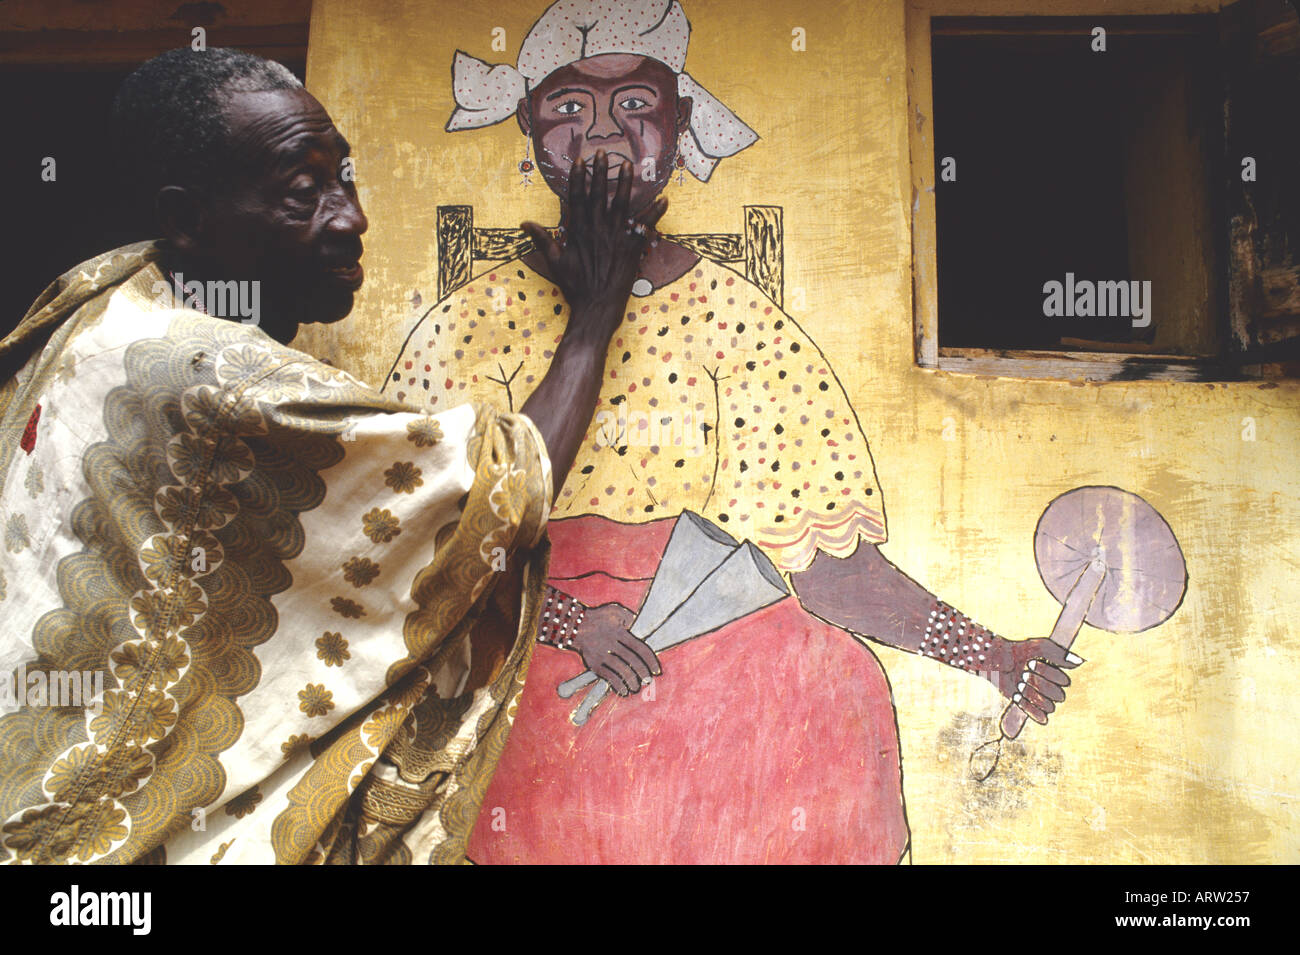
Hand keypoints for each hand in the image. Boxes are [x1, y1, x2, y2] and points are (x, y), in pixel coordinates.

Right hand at [521, 150, 667, 337]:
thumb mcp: (555, 262)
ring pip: (621, 204)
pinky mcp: (632, 247)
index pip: (576, 197)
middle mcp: (597, 229)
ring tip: (628, 164)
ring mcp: (616, 237)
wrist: (596, 307)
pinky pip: (645, 227)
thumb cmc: (575, 286)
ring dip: (625, 183)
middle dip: (600, 172)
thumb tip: (524, 223)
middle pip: (598, 194)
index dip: (578, 177)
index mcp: (578, 230)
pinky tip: (664, 199)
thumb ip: (542, 239)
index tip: (580, 160)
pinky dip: (655, 213)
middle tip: (603, 152)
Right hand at [570, 602, 661, 696]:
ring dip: (632, 681)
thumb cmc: (598, 617)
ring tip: (637, 687)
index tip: (657, 671)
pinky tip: (624, 691)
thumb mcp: (615, 610)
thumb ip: (629, 616)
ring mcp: (602, 655)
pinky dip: (617, 686)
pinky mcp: (594, 664)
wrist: (574, 625)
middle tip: (649, 680)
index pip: (640, 648)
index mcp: (619, 632)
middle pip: (632, 661)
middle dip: (643, 673)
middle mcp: (611, 644)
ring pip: (621, 670)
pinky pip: (608, 677)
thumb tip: (641, 625)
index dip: (651, 661)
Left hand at [983, 638, 1082, 724]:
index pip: (1064, 682)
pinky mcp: (1030, 708)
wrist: (996, 661)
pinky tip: (1017, 696)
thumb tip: (1080, 662)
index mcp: (1058, 674)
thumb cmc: (1019, 650)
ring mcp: (1042, 699)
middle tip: (1023, 674)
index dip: (1047, 673)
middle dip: (1039, 685)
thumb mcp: (1039, 646)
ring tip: (1019, 684)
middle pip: (1059, 696)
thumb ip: (1059, 654)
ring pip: (1050, 707)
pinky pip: (1041, 718)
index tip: (1031, 662)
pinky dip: (1028, 707)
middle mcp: (1053, 688)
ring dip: (1032, 695)